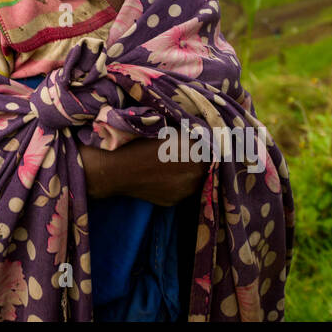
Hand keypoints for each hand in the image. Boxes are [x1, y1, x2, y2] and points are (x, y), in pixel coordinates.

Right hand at [78, 138, 205, 205]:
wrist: (117, 170)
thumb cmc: (139, 143)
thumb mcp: (167, 129)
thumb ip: (189, 131)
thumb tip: (203, 130)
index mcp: (195, 153)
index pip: (215, 148)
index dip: (210, 142)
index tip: (204, 137)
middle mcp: (195, 175)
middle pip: (207, 165)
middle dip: (201, 158)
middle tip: (189, 149)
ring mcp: (184, 191)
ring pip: (196, 180)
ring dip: (191, 172)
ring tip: (176, 163)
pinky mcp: (174, 201)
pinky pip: (183, 190)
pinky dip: (179, 183)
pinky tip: (166, 175)